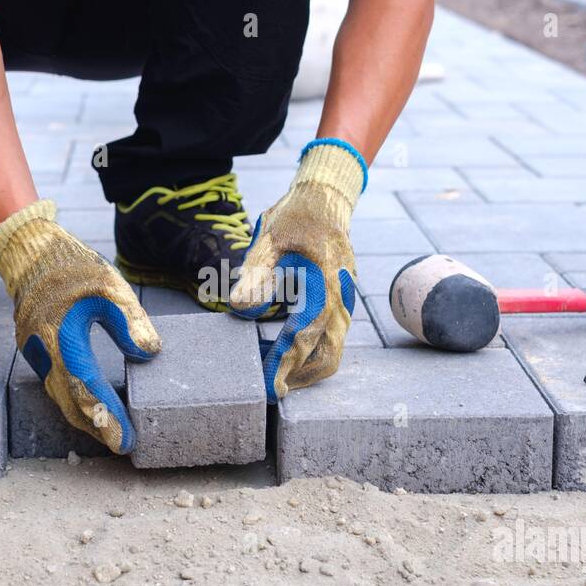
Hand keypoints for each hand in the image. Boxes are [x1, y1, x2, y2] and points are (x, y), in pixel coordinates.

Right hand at [0, 201, 160, 452]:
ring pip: (60, 396)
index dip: (108, 418)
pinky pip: (55, 384)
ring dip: (84, 417)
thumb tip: (149, 353)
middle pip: (71, 403)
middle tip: (122, 445)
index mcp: (62, 338)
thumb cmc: (73, 267)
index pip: (87, 389)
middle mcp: (44, 352)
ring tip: (110, 431)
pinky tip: (90, 404)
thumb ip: (130, 321)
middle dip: (97, 427)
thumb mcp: (109, 286)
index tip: (126, 440)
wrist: (31, 252)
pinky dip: (74, 400)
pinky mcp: (36, 349)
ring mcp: (36, 353)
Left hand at [229, 139, 366, 401]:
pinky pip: (331, 339)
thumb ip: (256, 274)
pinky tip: (284, 353)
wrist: (327, 197)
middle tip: (267, 388)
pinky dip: (311, 354)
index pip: (306, 334)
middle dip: (299, 377)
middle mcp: (342, 298)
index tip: (268, 384)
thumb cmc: (295, 216)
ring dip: (305, 369)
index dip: (287, 363)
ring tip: (272, 374)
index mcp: (325, 282)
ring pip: (333, 351)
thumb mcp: (269, 238)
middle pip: (328, 355)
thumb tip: (240, 308)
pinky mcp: (341, 304)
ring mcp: (346, 302)